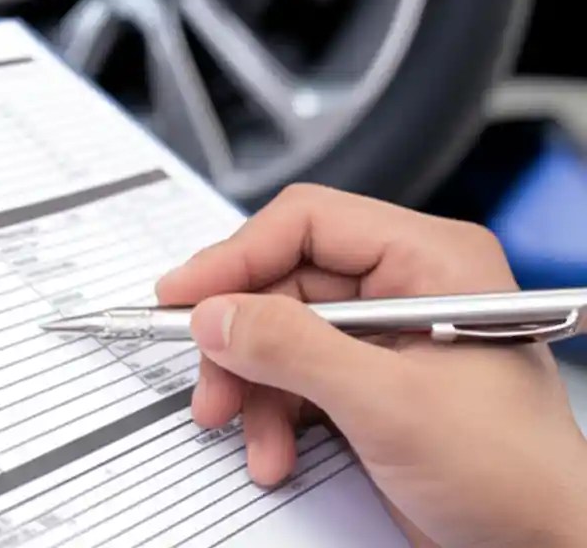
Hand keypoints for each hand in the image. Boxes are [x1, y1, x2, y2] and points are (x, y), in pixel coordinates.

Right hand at [157, 184, 586, 547]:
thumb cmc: (515, 474)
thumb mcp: (388, 404)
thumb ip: (292, 349)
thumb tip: (215, 315)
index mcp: (430, 260)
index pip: (309, 224)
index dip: (237, 257)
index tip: (184, 297)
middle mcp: (406, 287)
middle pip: (284, 284)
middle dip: (241, 342)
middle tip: (211, 381)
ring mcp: (386, 337)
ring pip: (280, 335)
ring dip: (253, 389)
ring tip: (246, 434)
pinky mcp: (371, 383)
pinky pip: (296, 377)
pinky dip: (274, 415)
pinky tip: (276, 452)